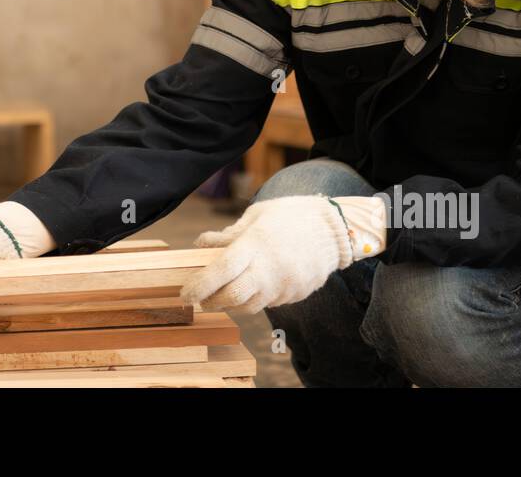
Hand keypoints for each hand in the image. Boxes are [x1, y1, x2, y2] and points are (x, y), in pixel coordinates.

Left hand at [179, 194, 386, 313]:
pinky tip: (250, 288)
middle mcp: (269, 269)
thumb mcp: (258, 215)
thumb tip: (202, 244)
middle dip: (211, 301)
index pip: (221, 271)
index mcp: (257, 244)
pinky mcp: (295, 295)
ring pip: (248, 306)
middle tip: (200, 298)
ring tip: (221, 295)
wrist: (336, 229)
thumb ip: (230, 234)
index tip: (185, 293)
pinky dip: (253, 299)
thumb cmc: (292, 215)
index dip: (199, 285)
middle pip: (232, 296)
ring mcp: (284, 285)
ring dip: (230, 303)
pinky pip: (267, 303)